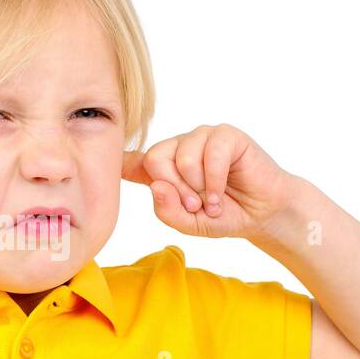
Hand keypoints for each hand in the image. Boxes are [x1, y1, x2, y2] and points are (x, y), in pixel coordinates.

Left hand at [121, 124, 295, 239]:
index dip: (117, 160)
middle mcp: (179, 148)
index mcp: (164, 168)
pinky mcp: (226, 136)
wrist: (261, 214)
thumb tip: (157, 186)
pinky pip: (210, 154)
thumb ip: (167, 210)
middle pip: (156, 159)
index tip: (98, 159)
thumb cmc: (223, 215)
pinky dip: (215, 182)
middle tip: (193, 205)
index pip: (134, 161)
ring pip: (183, 157)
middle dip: (174, 189)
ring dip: (197, 187)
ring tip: (210, 202)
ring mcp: (202, 138)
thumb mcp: (188, 223)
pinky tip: (221, 195)